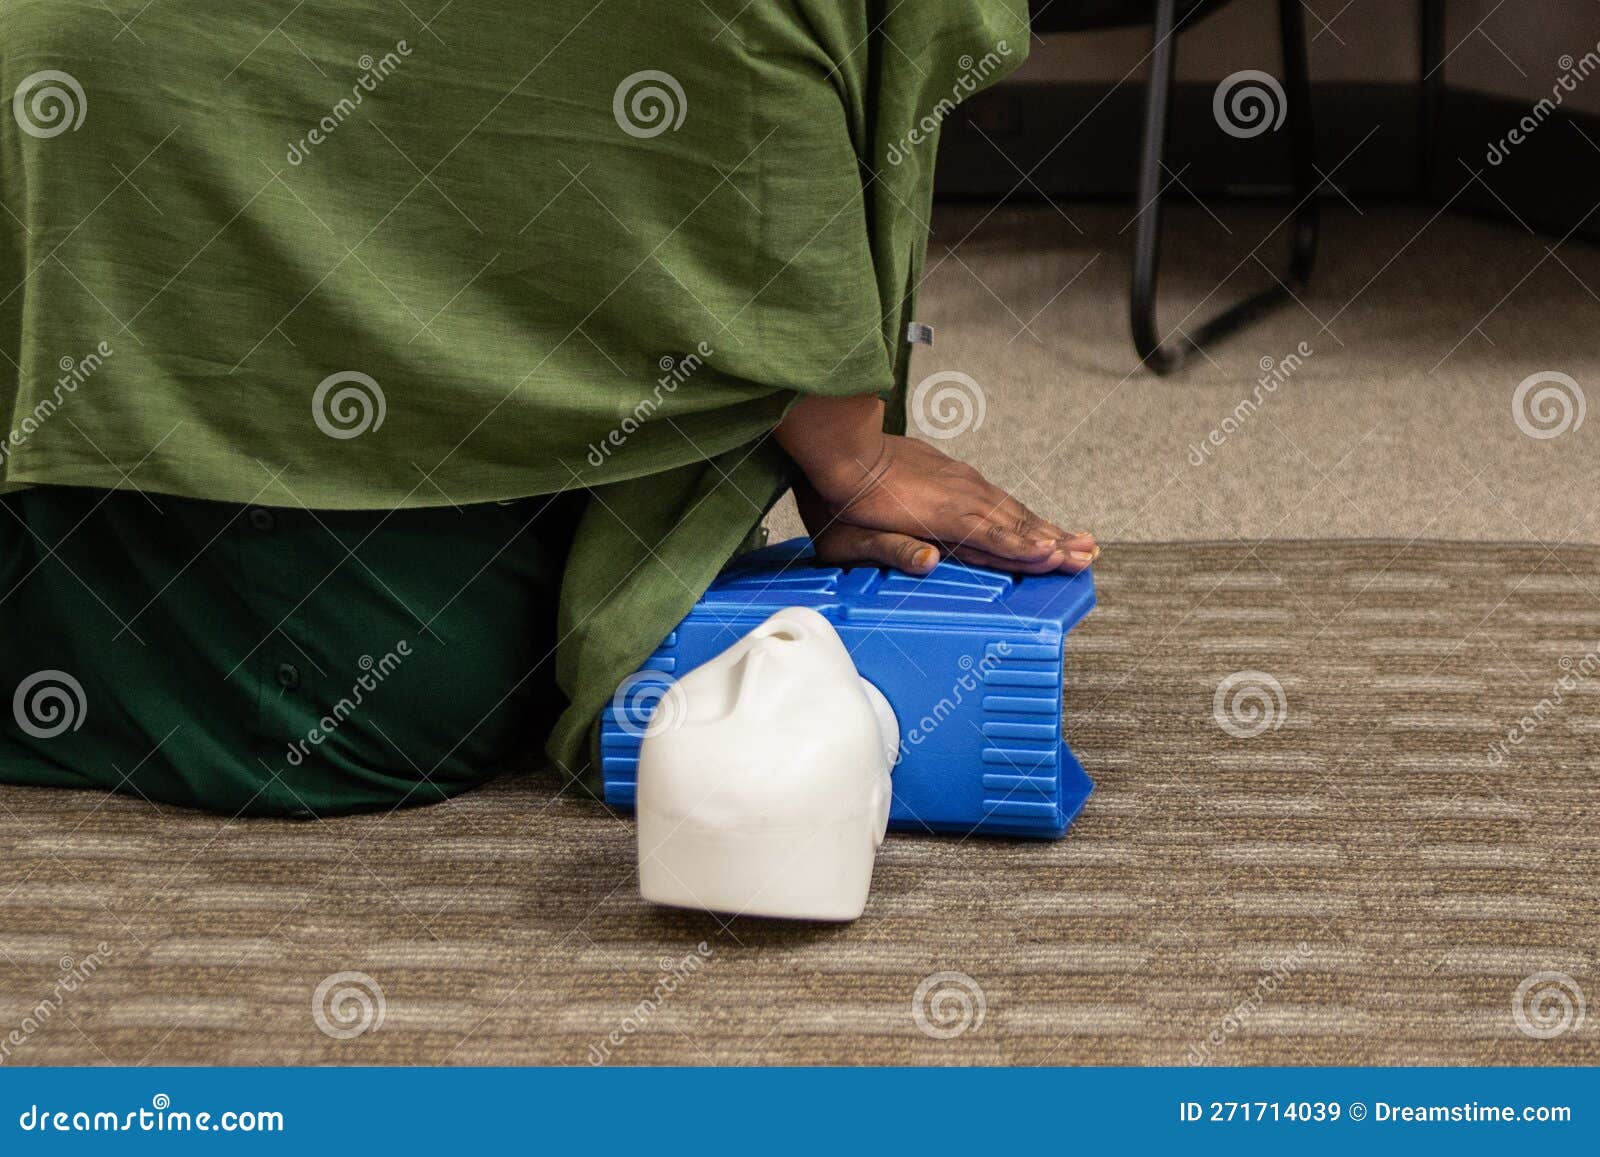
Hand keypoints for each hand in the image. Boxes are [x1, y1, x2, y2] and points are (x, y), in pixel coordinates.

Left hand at [777, 396, 1097, 575]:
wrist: (843, 449)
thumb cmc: (846, 501)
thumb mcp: (859, 536)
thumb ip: (896, 549)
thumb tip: (928, 563)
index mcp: (944, 516)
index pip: (996, 539)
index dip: (1029, 553)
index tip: (1060, 561)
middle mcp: (961, 497)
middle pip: (1018, 524)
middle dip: (1055, 541)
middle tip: (1089, 555)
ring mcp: (961, 483)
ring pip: (1013, 510)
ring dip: (1047, 527)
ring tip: (1078, 539)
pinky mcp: (955, 475)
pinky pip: (999, 498)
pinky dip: (1023, 513)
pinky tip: (1033, 521)